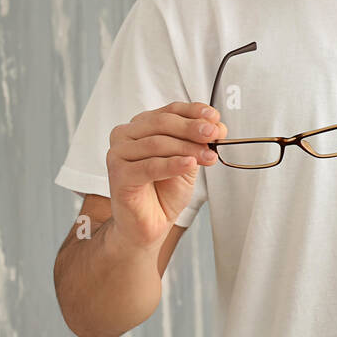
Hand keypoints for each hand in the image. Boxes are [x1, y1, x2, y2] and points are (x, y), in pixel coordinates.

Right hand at [105, 102, 227, 251]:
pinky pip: (150, 166)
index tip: (214, 117)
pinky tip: (189, 163)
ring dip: (187, 148)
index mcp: (141, 126)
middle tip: (213, 133)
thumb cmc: (164, 192)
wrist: (149, 225)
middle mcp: (126, 135)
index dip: (193, 111)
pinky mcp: (118, 175)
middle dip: (192, 128)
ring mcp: (118, 154)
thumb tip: (217, 127)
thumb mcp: (189, 161)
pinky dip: (172, 164)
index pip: (169, 110)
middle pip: (162, 124)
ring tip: (208, 156)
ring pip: (157, 143)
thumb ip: (199, 143)